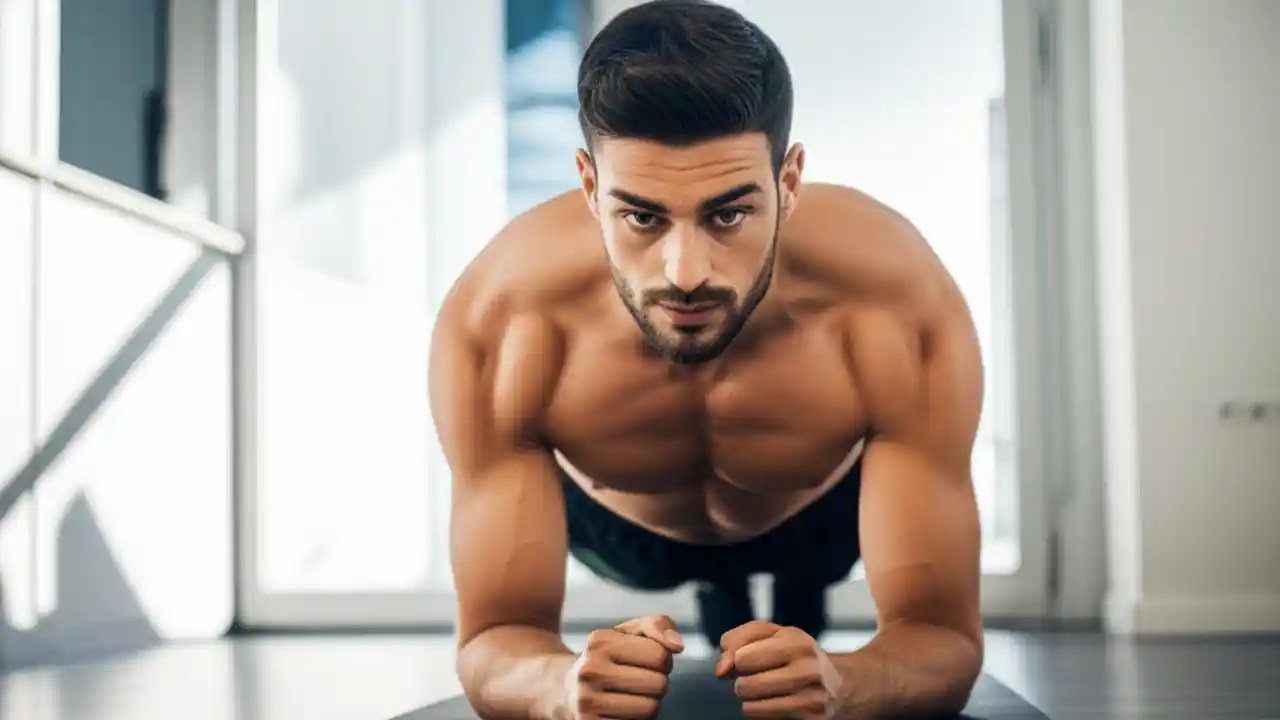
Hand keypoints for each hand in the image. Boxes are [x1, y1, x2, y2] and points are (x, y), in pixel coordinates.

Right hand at [562, 614, 683, 718]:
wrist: (565, 689)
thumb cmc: (607, 657)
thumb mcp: (628, 632)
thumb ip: (658, 625)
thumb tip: (678, 646)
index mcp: (600, 642)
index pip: (660, 655)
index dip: (662, 659)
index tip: (647, 660)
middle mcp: (590, 670)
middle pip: (659, 684)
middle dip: (657, 682)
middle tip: (640, 679)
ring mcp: (588, 701)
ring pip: (650, 709)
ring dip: (649, 703)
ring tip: (631, 695)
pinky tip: (621, 710)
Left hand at [716, 620, 846, 718]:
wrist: (840, 682)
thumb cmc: (796, 654)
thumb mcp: (771, 633)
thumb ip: (737, 640)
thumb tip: (721, 670)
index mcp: (797, 642)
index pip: (741, 657)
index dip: (738, 659)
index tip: (750, 658)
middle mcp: (808, 670)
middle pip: (744, 685)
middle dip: (742, 682)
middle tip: (758, 676)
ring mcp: (812, 699)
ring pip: (751, 707)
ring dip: (750, 700)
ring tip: (765, 690)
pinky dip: (762, 713)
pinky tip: (776, 703)